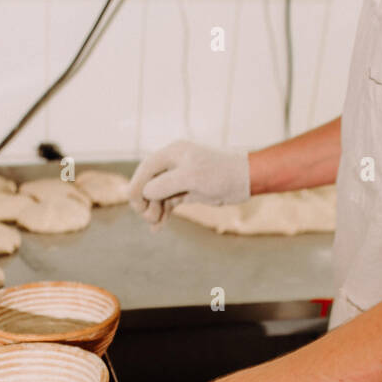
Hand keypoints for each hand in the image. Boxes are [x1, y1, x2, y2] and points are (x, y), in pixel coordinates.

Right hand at [129, 140, 250, 225]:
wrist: (245, 179)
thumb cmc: (221, 173)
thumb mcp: (192, 178)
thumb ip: (165, 184)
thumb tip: (145, 193)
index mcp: (172, 154)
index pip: (145, 169)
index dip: (137, 186)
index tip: (136, 205)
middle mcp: (173, 164)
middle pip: (148, 183)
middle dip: (145, 201)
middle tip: (150, 217)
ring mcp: (179, 178)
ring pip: (156, 195)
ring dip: (153, 210)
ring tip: (156, 224)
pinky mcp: (186, 190)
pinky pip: (167, 202)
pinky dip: (162, 214)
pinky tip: (157, 228)